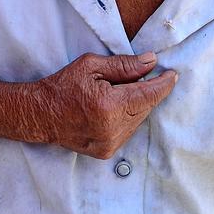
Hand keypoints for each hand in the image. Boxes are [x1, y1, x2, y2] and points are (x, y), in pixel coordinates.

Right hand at [38, 51, 177, 158]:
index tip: (172, 75)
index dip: (163, 84)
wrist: (41, 114)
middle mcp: (112, 128)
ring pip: (139, 120)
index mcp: (109, 105)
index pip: (148, 94)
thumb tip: (151, 62)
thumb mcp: (91, 66)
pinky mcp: (106, 152)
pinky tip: (116, 107)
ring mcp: (110, 143)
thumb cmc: (63, 86)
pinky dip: (128, 117)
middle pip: (146, 107)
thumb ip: (124, 65)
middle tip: (147, 76)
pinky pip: (128, 131)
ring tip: (121, 92)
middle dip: (149, 91)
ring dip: (138, 105)